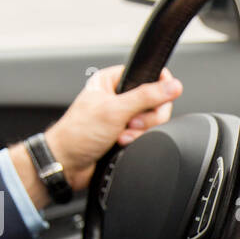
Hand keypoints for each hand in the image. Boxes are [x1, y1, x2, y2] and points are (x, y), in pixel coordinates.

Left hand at [11, 65, 183, 205]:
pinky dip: (135, 140)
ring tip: (121, 135)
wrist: (66, 163)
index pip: (147, 75)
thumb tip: (173, 86)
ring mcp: (122, 116)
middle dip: (146, 117)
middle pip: (154, 101)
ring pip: (151, 120)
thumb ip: (146, 97)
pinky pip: (144, 135)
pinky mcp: (124, 133)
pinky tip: (121, 143)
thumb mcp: (115, 110)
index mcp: (111, 81)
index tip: (161, 98)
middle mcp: (117, 96)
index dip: (158, 86)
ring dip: (138, 132)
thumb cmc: (78, 134)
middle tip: (131, 123)